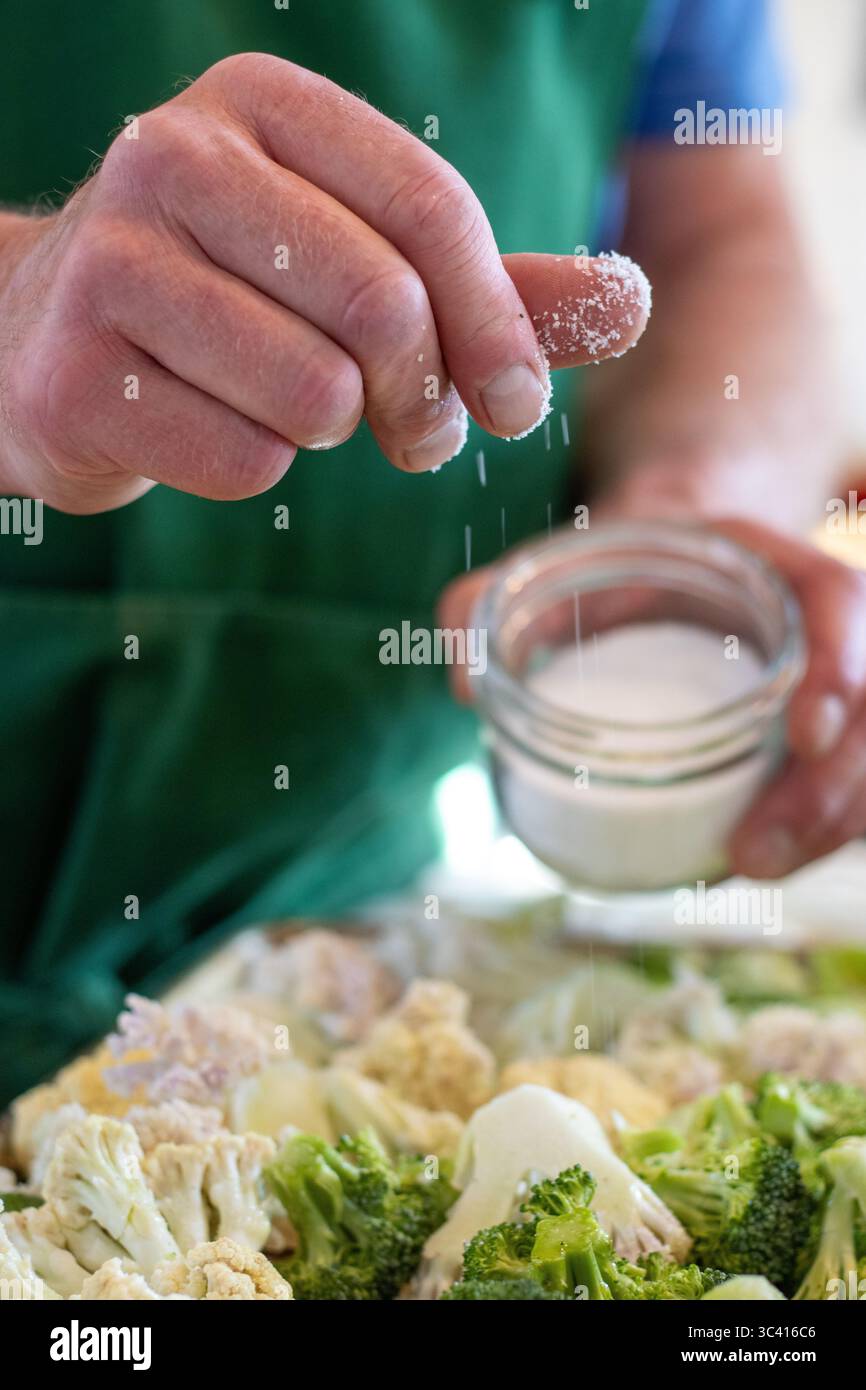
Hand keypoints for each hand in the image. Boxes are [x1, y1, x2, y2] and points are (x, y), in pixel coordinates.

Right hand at [0, 53, 648, 514]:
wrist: (52, 344)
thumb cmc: (232, 299)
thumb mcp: (358, 261)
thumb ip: (490, 287)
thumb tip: (631, 302)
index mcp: (262, 108)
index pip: (431, 208)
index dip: (498, 322)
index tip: (519, 402)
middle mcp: (174, 158)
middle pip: (380, 304)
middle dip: (423, 397)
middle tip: (416, 432)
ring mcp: (111, 262)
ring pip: (313, 393)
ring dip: (330, 431)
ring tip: (290, 410)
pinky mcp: (76, 374)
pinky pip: (244, 460)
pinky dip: (254, 468)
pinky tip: (210, 427)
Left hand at [439, 512, 865, 879]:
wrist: (661, 570)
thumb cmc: (610, 572)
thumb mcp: (556, 566)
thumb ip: (490, 603)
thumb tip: (455, 679)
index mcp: (764, 565)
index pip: (838, 600)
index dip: (840, 665)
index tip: (807, 734)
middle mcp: (816, 625)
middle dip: (831, 790)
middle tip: (752, 855)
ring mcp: (831, 687)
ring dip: (828, 825)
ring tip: (748, 869)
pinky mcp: (820, 742)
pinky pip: (850, 792)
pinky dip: (820, 834)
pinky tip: (754, 866)